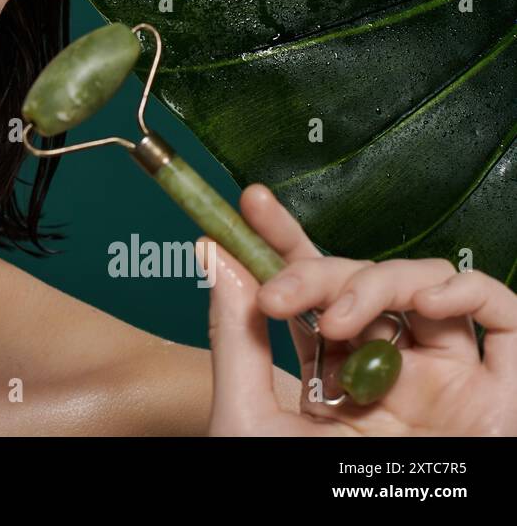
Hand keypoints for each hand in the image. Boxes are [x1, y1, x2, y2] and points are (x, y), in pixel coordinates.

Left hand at [205, 183, 516, 434]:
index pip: (309, 288)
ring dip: (376, 281)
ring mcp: (448, 378)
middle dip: (318, 268)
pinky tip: (424, 302)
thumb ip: (233, 336)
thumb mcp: (248, 417)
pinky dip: (467, 290)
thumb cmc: (291, 495)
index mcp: (330, 372)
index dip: (283, 239)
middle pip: (361, 280)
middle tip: (282, 293)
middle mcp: (389, 367)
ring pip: (426, 286)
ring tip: (335, 319)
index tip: (248, 204)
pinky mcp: (502, 394)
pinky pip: (505, 316)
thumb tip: (212, 252)